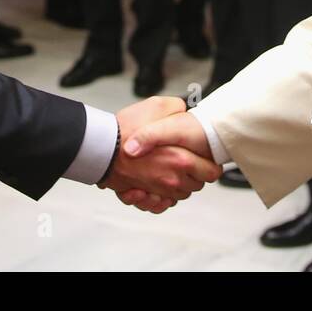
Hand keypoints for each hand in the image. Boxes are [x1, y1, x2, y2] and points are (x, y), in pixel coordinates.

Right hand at [102, 97, 220, 212]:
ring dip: (176, 186)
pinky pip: (158, 203)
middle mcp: (172, 180)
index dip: (210, 165)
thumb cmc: (126, 129)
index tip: (206, 160)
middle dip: (193, 176)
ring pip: (178, 195)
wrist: (100, 147)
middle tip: (185, 163)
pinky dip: (158, 198)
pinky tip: (154, 185)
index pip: (211, 172)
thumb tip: (185, 110)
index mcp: (181, 160)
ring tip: (168, 170)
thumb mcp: (157, 106)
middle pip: (196, 186)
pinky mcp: (142, 196)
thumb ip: (177, 108)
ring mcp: (157, 190)